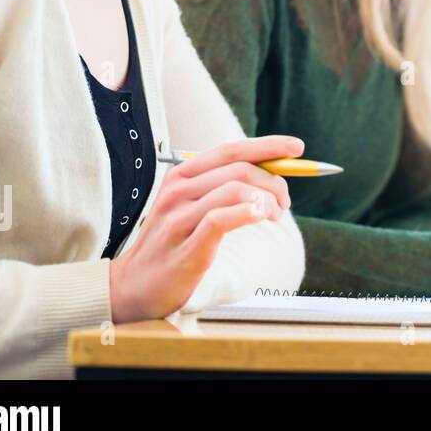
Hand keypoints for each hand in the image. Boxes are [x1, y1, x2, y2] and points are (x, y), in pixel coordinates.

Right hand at [107, 134, 301, 321]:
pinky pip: (221, 219)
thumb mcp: (193, 205)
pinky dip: (248, 213)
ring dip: (267, 201)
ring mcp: (179, 217)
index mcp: (182, 175)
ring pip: (235, 190)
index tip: (296, 148)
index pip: (231, 150)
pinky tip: (261, 217)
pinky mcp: (186, 246)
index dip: (267, 145)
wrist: (133, 285)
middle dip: (274, 181)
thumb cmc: (173, 242)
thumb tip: (273, 173)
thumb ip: (225, 186)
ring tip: (274, 216)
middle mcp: (178, 190)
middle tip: (284, 203)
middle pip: (240, 169)